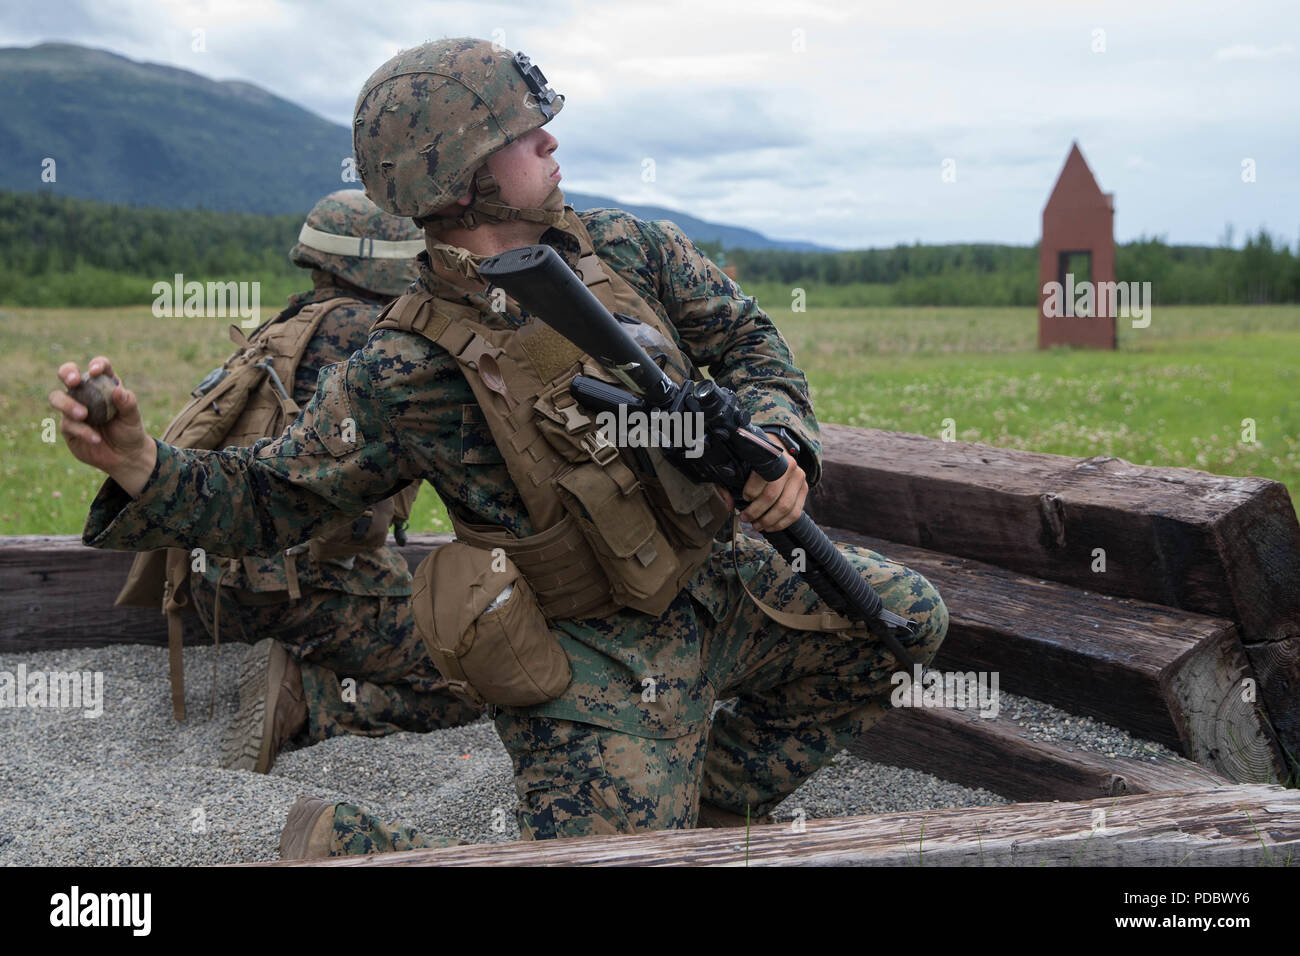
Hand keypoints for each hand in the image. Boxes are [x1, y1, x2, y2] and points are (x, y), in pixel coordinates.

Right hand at [49, 356, 156, 495]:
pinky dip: (82, 431)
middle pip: (67, 374)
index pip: (98, 367)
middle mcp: (85, 393)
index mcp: (104, 385)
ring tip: (83, 415)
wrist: (125, 457)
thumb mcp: (133, 418)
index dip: (96, 364)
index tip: (96, 371)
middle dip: (67, 373)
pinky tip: (96, 438)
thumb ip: (128, 403)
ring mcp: (73, 409)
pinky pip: (68, 424)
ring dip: (67, 404)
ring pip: (57, 397)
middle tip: (74, 382)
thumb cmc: (130, 431)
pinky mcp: (68, 427)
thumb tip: (119, 390)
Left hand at [723, 450, 807, 531]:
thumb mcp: (740, 465)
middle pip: (772, 495)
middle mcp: (789, 466)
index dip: (751, 491)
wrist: (778, 453)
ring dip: (768, 520)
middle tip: (745, 518)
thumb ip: (731, 483)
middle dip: (756, 511)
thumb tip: (730, 505)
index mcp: (773, 456)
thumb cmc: (757, 460)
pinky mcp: (804, 489)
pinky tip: (770, 527)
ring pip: (785, 507)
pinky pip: (795, 513)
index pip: (761, 478)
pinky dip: (781, 523)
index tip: (743, 498)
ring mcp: (799, 478)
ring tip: (756, 525)